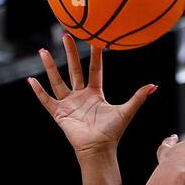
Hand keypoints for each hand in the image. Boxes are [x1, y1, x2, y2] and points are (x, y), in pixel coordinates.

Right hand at [28, 35, 155, 155]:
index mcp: (95, 94)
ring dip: (50, 66)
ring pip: (57, 81)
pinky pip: (47, 101)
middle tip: (66, 35)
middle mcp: (80, 96)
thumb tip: (153, 85)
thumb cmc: (112, 133)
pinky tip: (31, 81)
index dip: (95, 55)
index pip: (95, 69)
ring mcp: (69, 104)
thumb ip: (138, 97)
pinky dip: (39, 92)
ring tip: (42, 51)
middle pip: (74, 69)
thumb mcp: (126, 111)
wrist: (98, 150)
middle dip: (70, 53)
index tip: (94, 39)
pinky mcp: (60, 114)